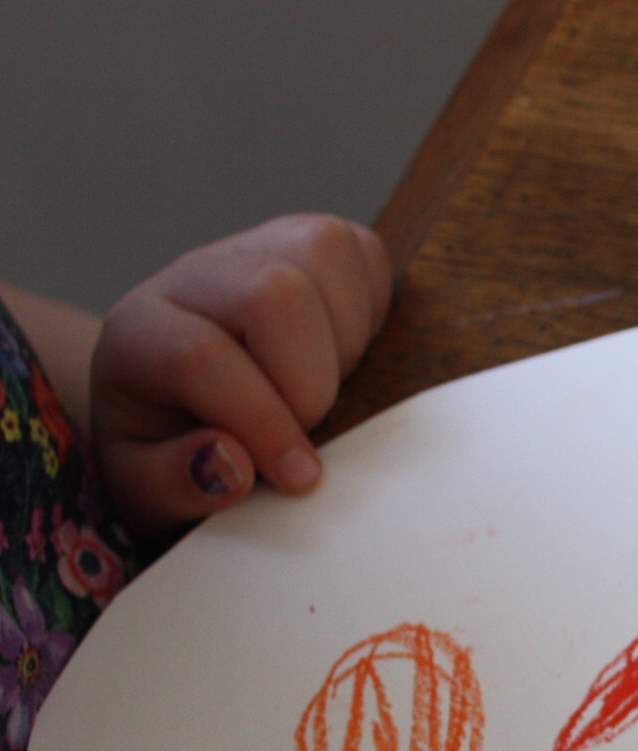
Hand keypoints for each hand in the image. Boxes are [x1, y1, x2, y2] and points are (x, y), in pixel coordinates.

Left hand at [90, 215, 391, 539]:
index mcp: (140, 333)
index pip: (200, 357)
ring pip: (324, 249)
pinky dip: (372, 309)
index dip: (262, 423)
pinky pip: (362, 251)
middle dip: (312, 380)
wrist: (178, 406)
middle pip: (275, 292)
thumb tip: (232, 466)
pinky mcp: (307, 247)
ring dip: (348, 337)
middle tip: (309, 427)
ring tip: (328, 386)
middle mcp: (196, 277)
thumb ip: (173, 485)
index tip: (297, 477)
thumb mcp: (145, 491)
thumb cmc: (168, 451)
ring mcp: (256, 251)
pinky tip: (344, 355)